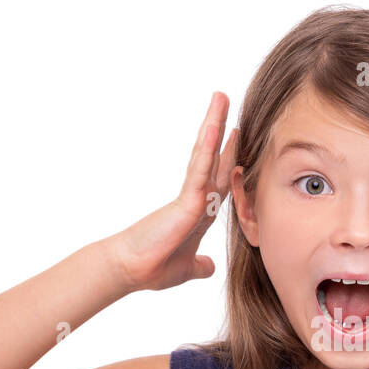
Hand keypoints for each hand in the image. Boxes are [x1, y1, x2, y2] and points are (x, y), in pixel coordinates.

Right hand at [107, 91, 237, 291]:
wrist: (132, 271)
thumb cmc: (154, 268)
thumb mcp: (188, 268)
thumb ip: (200, 265)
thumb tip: (210, 267)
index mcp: (200, 212)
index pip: (220, 178)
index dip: (229, 157)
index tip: (237, 137)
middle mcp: (197, 199)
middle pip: (214, 158)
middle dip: (222, 131)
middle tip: (226, 102)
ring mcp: (192, 196)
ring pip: (206, 155)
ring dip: (213, 124)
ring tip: (220, 97)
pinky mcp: (187, 200)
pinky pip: (201, 170)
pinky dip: (208, 149)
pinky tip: (216, 127)